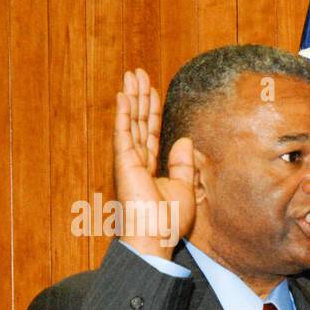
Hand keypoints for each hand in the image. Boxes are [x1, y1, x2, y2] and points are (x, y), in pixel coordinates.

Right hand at [113, 67, 195, 254]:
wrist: (155, 237)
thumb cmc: (168, 221)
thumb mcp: (185, 188)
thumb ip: (183, 164)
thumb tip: (183, 140)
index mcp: (152, 168)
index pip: (152, 132)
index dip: (153, 111)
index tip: (153, 91)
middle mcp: (138, 161)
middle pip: (140, 121)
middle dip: (140, 97)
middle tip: (138, 73)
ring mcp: (129, 161)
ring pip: (131, 122)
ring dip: (132, 97)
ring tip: (132, 75)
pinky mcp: (124, 163)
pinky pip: (124, 132)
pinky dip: (124, 113)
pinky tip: (124, 96)